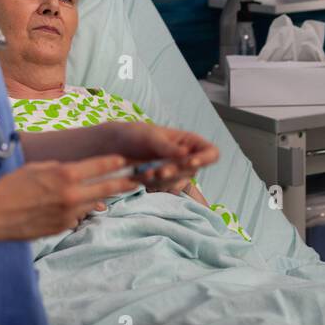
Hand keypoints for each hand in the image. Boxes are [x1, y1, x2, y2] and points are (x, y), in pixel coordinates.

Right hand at [0, 156, 136, 241]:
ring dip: (102, 197)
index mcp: (65, 174)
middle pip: (107, 187)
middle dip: (125, 182)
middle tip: (139, 180)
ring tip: (113, 192)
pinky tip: (74, 206)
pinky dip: (79, 210)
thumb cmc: (12, 185)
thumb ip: (61, 169)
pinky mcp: (62, 227)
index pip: (99, 166)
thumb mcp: (38, 168)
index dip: (115, 163)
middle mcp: (71, 194)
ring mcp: (68, 213)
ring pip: (94, 203)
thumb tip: (78, 173)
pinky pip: (77, 216)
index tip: (125, 160)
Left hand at [103, 122, 219, 193]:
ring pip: (179, 183)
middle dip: (175, 172)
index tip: (191, 162)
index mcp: (189, 142)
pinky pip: (165, 189)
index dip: (205, 159)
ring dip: (162, 181)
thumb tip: (185, 153)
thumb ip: (167, 147)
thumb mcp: (150, 136)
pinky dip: (154, 185)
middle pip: (193, 171)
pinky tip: (141, 177)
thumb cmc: (134, 135)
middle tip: (158, 171)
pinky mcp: (163, 183)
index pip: (211, 153)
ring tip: (145, 173)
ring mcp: (176, 172)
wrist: (113, 148)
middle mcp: (186, 158)